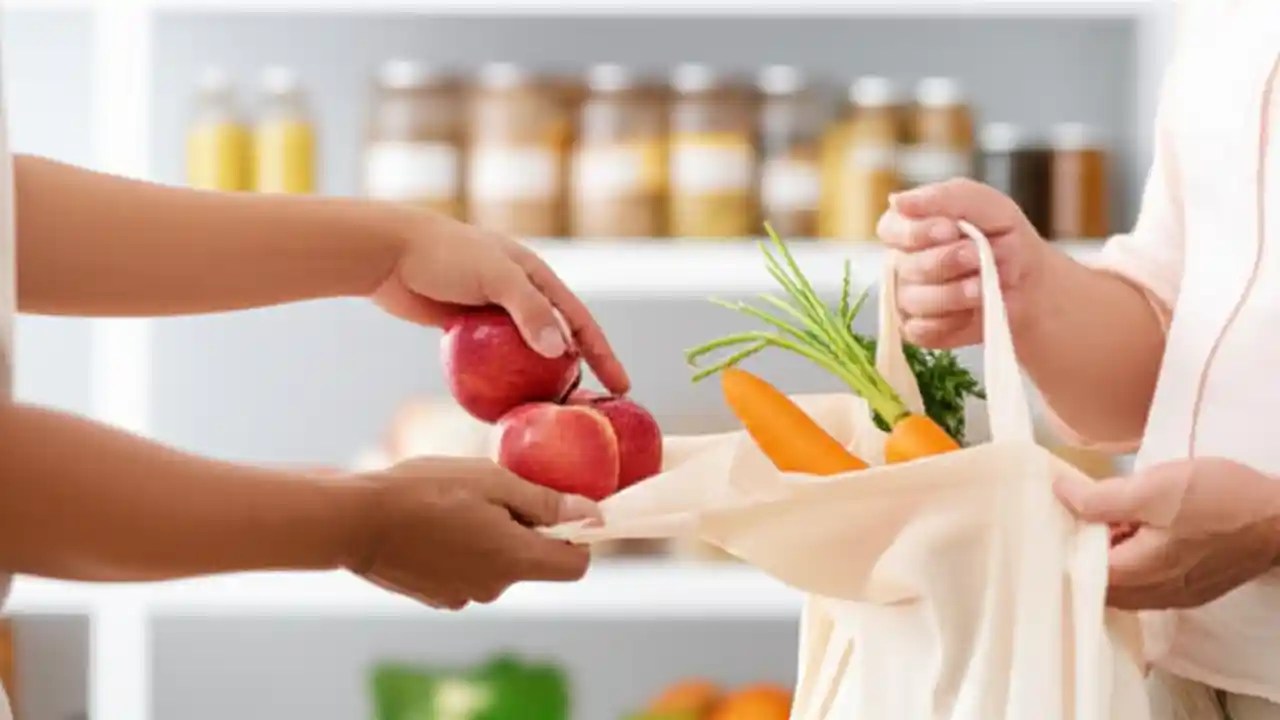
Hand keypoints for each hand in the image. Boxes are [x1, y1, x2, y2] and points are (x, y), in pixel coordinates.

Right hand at [347, 457, 599, 609]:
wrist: (355, 520)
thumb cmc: (424, 490)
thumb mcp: (491, 480)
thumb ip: (544, 500)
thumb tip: (593, 514)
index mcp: (514, 558)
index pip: (575, 565)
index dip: (577, 536)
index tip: (558, 508)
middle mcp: (495, 586)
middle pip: (534, 561)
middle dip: (525, 529)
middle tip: (492, 493)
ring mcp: (464, 596)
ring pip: (499, 564)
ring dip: (492, 537)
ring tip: (456, 505)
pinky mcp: (438, 597)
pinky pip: (469, 571)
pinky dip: (463, 550)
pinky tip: (435, 525)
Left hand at [371, 210, 629, 393]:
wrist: (388, 251)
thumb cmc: (443, 255)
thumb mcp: (494, 276)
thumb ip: (529, 310)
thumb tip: (562, 351)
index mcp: (536, 276)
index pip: (581, 321)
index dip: (604, 354)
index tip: (621, 387)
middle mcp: (520, 294)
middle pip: (557, 341)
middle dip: (575, 375)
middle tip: (587, 411)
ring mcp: (492, 312)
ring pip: (523, 355)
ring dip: (537, 383)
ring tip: (546, 416)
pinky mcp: (465, 326)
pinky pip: (491, 361)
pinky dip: (500, 381)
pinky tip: (500, 406)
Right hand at [876, 178, 1050, 347]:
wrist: (1029, 280)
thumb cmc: (1003, 235)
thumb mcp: (984, 204)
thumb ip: (943, 197)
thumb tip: (898, 201)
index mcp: (908, 227)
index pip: (890, 229)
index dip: (917, 232)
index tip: (950, 230)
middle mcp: (901, 262)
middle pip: (906, 266)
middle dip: (945, 262)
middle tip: (977, 256)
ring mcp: (907, 298)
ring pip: (914, 300)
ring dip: (953, 293)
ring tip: (982, 286)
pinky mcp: (919, 329)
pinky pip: (922, 329)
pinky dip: (951, 321)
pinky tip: (971, 310)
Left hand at [1054, 458, 1279, 609]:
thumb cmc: (1219, 500)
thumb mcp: (1152, 489)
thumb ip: (1100, 499)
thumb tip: (1060, 496)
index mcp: (1137, 576)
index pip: (1076, 572)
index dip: (1062, 543)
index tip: (1056, 516)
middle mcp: (1153, 597)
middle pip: (1098, 580)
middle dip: (1085, 547)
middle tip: (1085, 509)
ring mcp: (1175, 595)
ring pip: (1123, 580)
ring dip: (1111, 550)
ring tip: (1115, 514)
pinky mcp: (1192, 586)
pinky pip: (1147, 578)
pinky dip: (1135, 555)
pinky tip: (1141, 526)